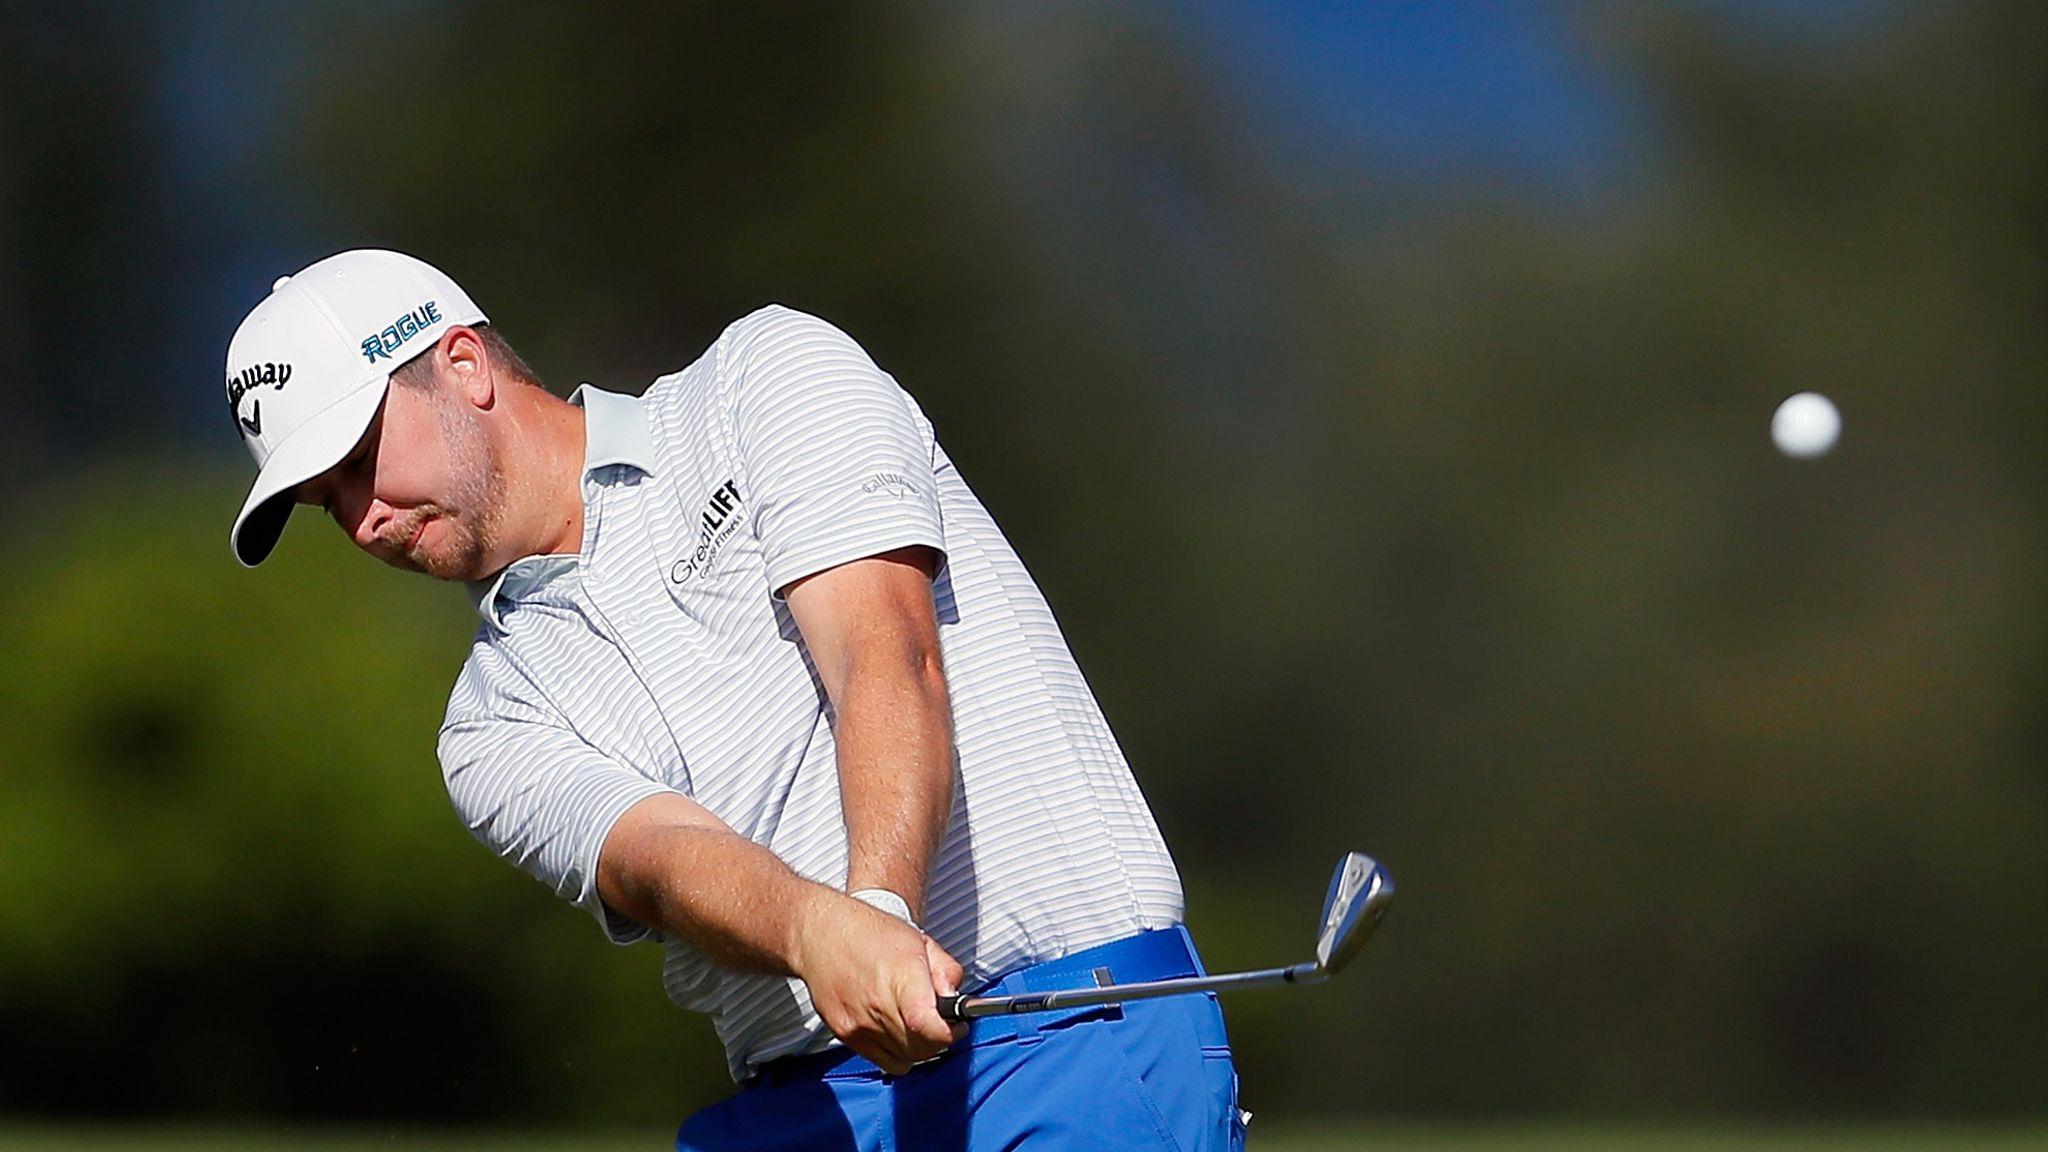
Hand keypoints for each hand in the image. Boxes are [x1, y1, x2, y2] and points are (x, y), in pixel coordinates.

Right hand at [791, 892, 968, 1074]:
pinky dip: (896, 1052)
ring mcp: (859, 1024)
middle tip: (941, 1021)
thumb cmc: (870, 933)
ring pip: (904, 1059)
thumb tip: (957, 1000)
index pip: (928, 1026)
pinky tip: (896, 1029)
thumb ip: (947, 972)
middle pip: (920, 1048)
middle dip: (938, 1039)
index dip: (948, 1034)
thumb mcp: (921, 941)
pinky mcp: (845, 1034)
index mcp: (901, 978)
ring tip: (916, 1022)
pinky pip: (882, 1061)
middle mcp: (878, 1005)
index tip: (956, 1026)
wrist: (820, 934)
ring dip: (917, 1047)